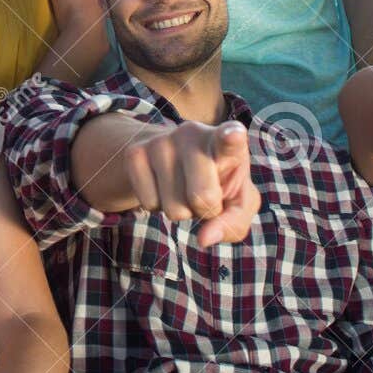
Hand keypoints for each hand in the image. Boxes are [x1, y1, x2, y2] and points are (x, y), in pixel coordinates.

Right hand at [122, 120, 262, 246]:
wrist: (174, 156)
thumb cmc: (218, 182)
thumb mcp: (238, 202)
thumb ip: (233, 223)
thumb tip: (204, 238)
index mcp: (227, 142)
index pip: (230, 138)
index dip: (232, 138)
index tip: (234, 134)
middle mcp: (193, 134)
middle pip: (203, 197)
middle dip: (205, 210)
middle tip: (206, 196)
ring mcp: (160, 141)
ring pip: (174, 208)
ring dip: (181, 210)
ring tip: (183, 188)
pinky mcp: (135, 153)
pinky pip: (148, 205)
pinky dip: (158, 206)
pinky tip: (163, 186)